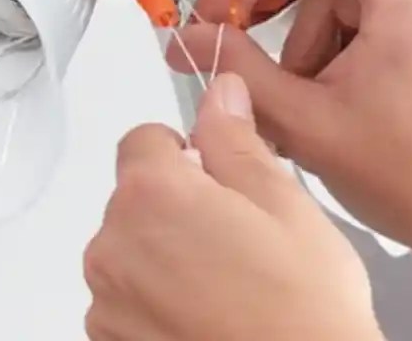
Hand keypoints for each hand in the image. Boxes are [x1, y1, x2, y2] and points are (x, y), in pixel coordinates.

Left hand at [83, 74, 383, 340]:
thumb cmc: (303, 312)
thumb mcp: (285, 204)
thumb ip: (237, 140)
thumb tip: (221, 96)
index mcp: (152, 194)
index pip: (144, 139)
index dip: (187, 151)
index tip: (220, 176)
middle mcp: (114, 245)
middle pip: (137, 197)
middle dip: (180, 206)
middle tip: (241, 237)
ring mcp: (108, 302)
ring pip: (133, 251)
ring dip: (168, 256)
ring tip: (231, 284)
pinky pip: (129, 301)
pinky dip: (159, 303)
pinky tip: (211, 315)